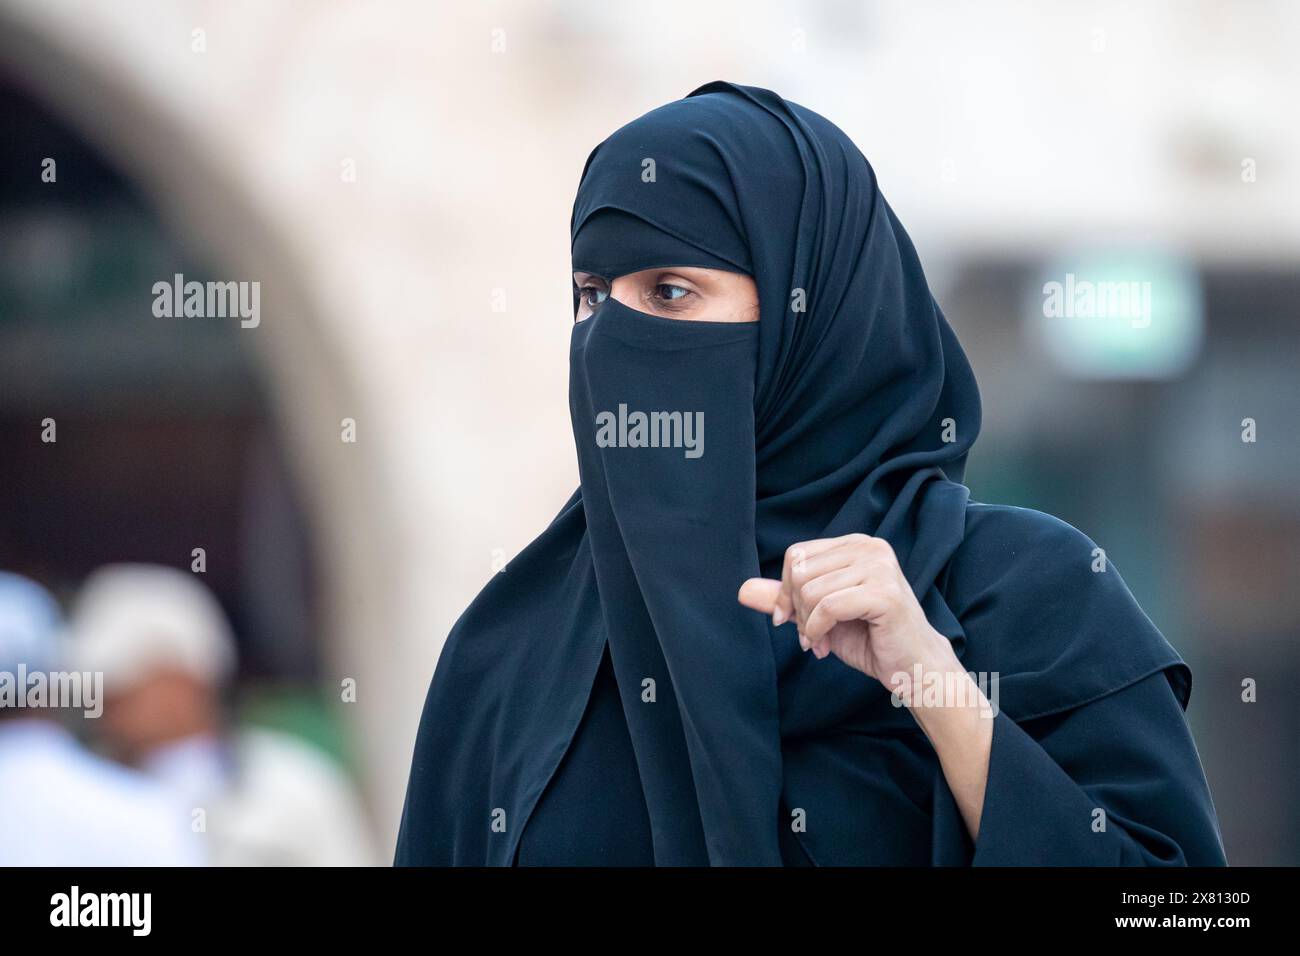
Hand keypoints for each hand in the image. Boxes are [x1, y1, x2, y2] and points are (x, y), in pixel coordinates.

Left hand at [738, 533, 954, 696]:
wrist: (912, 667)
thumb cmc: (869, 639)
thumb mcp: (818, 615)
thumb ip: (785, 599)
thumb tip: (742, 590)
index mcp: (855, 544)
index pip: (797, 555)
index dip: (784, 591)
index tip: (790, 620)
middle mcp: (870, 547)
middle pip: (801, 571)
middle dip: (796, 610)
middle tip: (810, 636)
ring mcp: (880, 567)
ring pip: (811, 590)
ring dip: (807, 626)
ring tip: (821, 642)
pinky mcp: (885, 593)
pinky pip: (828, 607)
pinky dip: (817, 630)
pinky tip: (826, 645)